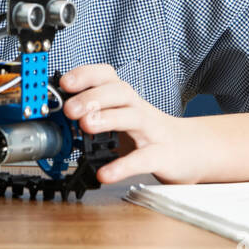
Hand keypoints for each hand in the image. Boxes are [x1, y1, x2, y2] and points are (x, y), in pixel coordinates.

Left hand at [59, 64, 198, 183]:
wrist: (189, 150)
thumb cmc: (148, 133)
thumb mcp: (121, 118)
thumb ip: (95, 114)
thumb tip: (59, 115)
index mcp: (126, 99)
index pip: (107, 76)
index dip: (86, 74)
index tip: (65, 82)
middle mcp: (138, 109)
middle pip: (119, 92)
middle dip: (92, 96)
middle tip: (69, 109)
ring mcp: (151, 131)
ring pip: (132, 116)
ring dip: (108, 118)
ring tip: (85, 126)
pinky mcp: (161, 155)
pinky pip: (142, 159)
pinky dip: (123, 166)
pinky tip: (105, 173)